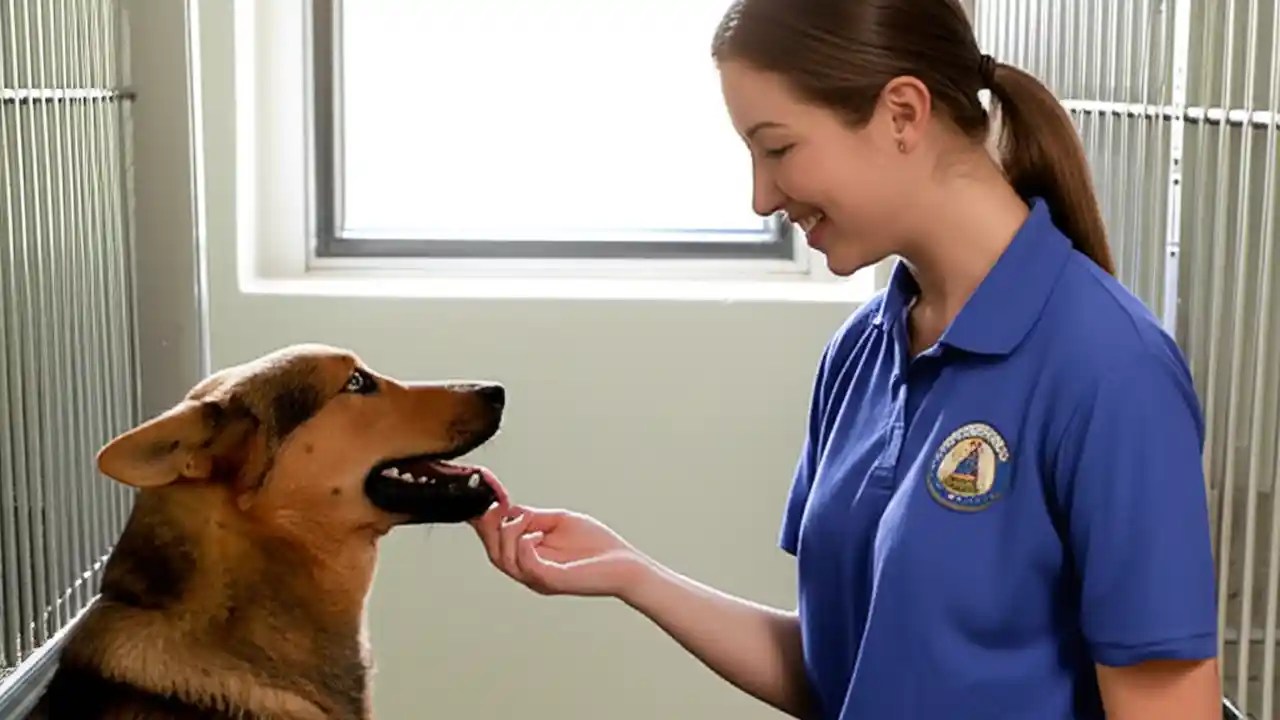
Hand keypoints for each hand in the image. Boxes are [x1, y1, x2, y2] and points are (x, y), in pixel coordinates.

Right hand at [469, 502, 648, 598]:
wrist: (625, 565)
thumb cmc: (598, 547)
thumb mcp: (559, 522)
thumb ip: (533, 517)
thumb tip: (509, 507)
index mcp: (530, 558)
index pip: (496, 543)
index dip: (484, 522)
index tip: (482, 499)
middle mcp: (530, 571)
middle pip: (494, 553)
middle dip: (489, 527)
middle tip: (496, 506)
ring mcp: (540, 578)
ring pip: (504, 560)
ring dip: (508, 533)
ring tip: (524, 517)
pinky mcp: (553, 581)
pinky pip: (527, 565)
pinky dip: (524, 545)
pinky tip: (535, 532)